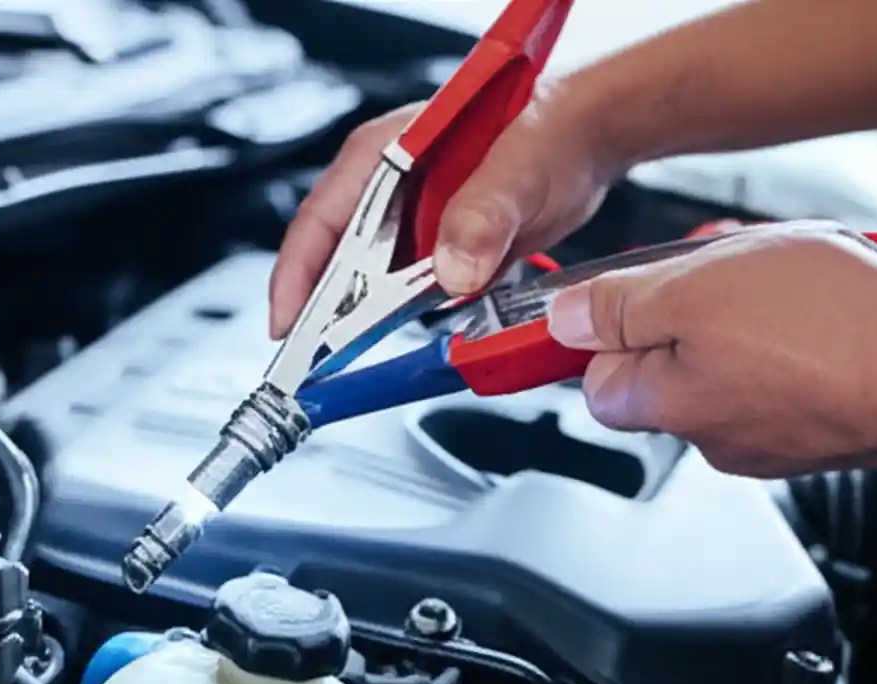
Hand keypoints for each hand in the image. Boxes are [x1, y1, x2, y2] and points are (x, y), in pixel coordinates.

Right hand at [268, 80, 615, 338]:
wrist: (588, 141)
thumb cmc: (548, 128)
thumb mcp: (517, 170)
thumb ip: (483, 215)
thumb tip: (452, 273)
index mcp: (388, 154)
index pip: (322, 218)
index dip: (297, 274)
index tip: (288, 324)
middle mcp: (390, 188)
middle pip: (336, 255)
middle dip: (322, 308)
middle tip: (314, 360)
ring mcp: (412, 219)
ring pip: (369, 278)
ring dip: (362, 317)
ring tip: (348, 358)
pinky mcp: (437, 245)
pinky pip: (406, 288)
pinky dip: (403, 315)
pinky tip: (404, 336)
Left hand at [546, 220, 876, 476]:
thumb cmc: (826, 329)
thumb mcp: (692, 288)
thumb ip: (616, 308)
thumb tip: (561, 320)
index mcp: (663, 406)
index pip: (594, 379)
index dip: (603, 329)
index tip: (620, 294)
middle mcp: (708, 436)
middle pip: (663, 364)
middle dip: (684, 309)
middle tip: (717, 270)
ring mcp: (767, 436)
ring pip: (726, 361)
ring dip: (739, 316)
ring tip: (778, 285)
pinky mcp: (817, 425)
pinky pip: (780, 370)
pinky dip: (789, 337)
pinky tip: (819, 311)